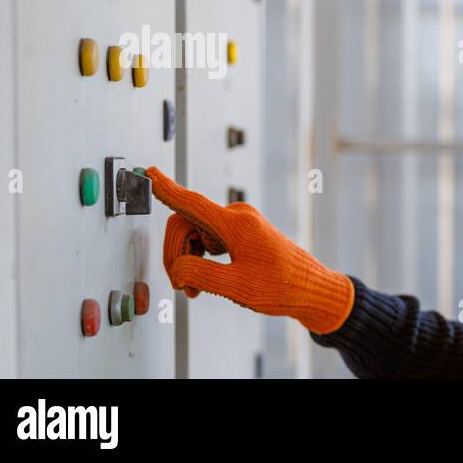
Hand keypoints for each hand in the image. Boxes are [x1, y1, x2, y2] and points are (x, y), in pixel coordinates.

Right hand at [146, 167, 353, 333]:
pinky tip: (204, 284)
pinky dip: (201, 261)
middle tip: (181, 287)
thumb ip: (199, 275)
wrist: (314, 290)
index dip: (166, 189)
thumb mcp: (236, 287)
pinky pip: (208, 240)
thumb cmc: (282, 288)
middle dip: (176, 256)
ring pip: (194, 235)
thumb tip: (177, 267)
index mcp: (237, 224)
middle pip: (185, 225)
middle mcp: (237, 218)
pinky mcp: (243, 234)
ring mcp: (241, 225)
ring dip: (188, 262)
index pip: (192, 202)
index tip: (149, 172)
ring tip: (195, 290)